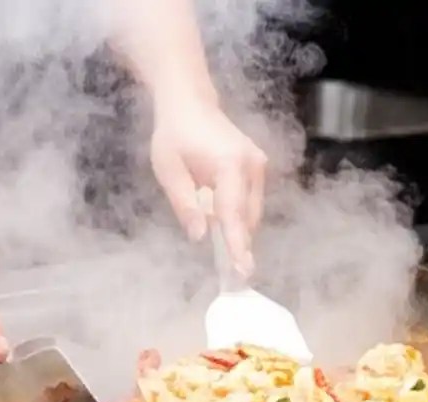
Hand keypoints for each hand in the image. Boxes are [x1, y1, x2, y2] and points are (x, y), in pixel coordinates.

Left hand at [149, 95, 266, 276]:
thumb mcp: (169, 169)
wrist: (190, 103)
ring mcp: (259, 165)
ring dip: (238, 229)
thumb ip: (185, 203)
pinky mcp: (258, 167)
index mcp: (230, 164)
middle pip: (248, 216)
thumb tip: (199, 236)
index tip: (242, 269)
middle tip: (232, 271)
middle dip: (239, 242)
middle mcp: (252, 165)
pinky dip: (238, 215)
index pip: (234, 212)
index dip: (238, 244)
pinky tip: (221, 219)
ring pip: (252, 211)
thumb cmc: (174, 134)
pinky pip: (251, 201)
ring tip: (226, 246)